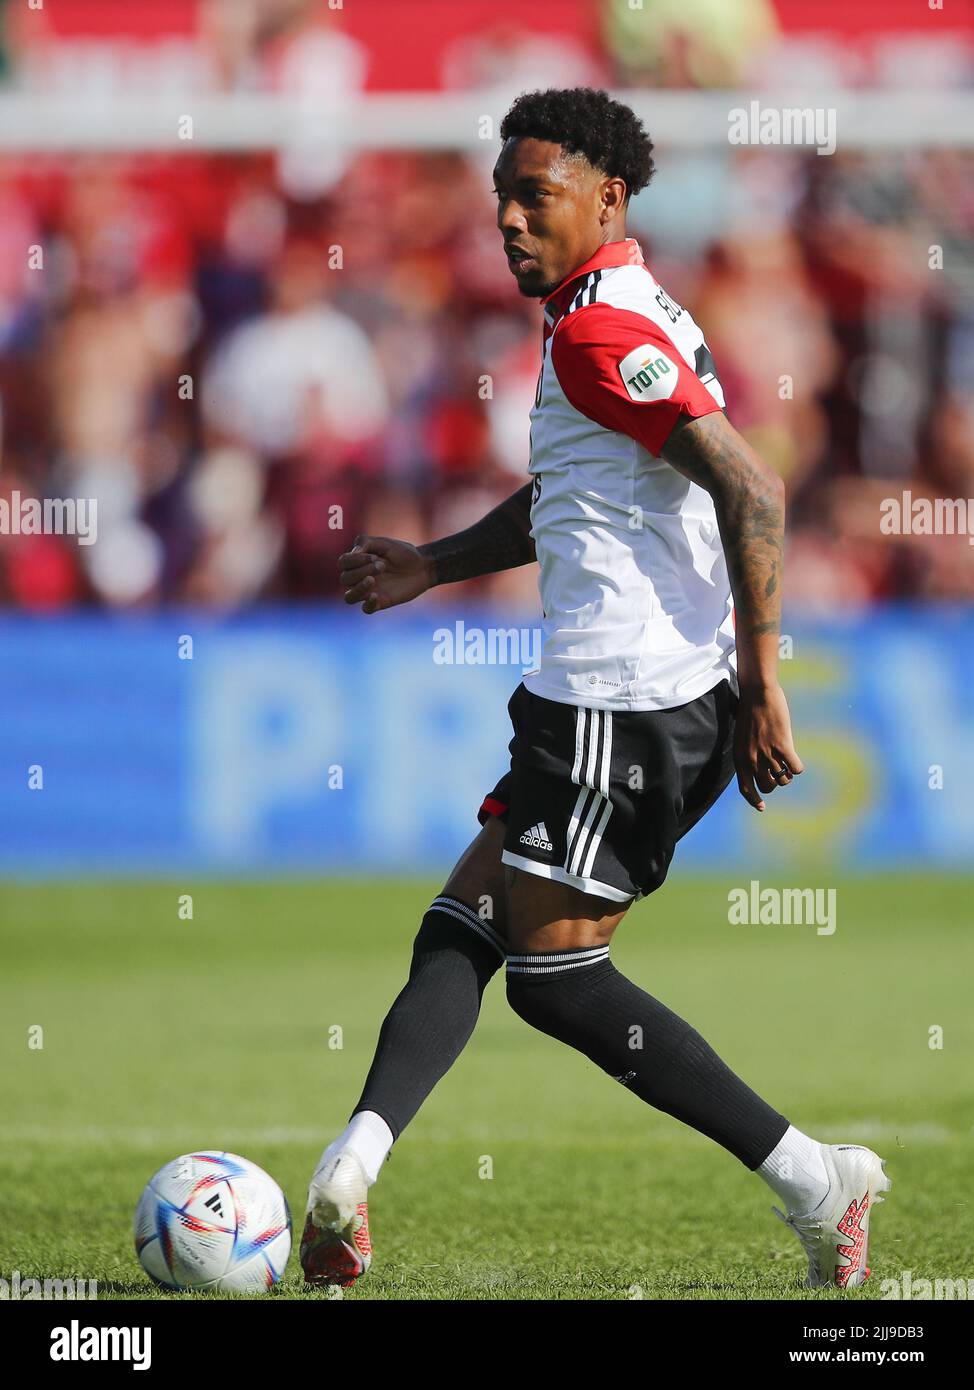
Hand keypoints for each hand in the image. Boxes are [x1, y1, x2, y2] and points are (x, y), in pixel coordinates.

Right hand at [337, 535, 433, 613]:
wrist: (422, 567)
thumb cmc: (403, 553)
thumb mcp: (385, 543)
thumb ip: (366, 542)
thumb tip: (353, 552)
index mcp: (358, 562)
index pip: (343, 563)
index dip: (355, 560)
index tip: (376, 556)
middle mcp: (359, 578)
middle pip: (345, 579)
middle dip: (361, 571)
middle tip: (382, 566)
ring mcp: (369, 591)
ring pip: (349, 598)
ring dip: (358, 589)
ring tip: (372, 580)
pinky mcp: (380, 603)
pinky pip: (366, 609)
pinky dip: (368, 604)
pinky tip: (376, 596)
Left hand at [733, 681, 804, 811]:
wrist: (757, 693)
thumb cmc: (750, 712)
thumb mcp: (741, 738)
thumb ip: (748, 755)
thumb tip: (759, 770)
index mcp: (740, 758)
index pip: (745, 789)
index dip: (754, 800)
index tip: (762, 807)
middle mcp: (752, 760)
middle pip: (768, 786)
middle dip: (775, 782)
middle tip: (779, 770)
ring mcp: (767, 754)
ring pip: (784, 779)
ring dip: (787, 773)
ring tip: (786, 761)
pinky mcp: (783, 746)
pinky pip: (795, 769)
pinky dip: (797, 766)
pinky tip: (795, 758)